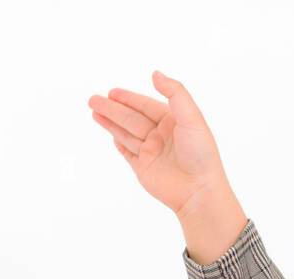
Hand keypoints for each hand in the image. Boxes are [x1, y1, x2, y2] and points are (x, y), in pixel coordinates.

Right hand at [87, 70, 246, 261]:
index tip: (112, 92)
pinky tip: (110, 134)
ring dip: (110, 122)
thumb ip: (175, 93)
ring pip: (126, 133)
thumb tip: (155, 73)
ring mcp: (152, 153)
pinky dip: (119, 143)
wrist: (198, 191)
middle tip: (93, 100)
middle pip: (132, 118)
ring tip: (94, 111)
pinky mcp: (144, 169)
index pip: (146, 106)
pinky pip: (128, 153)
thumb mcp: (192, 117)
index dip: (129, 98)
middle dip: (112, 109)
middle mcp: (162, 137)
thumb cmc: (200, 154)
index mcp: (174, 122)